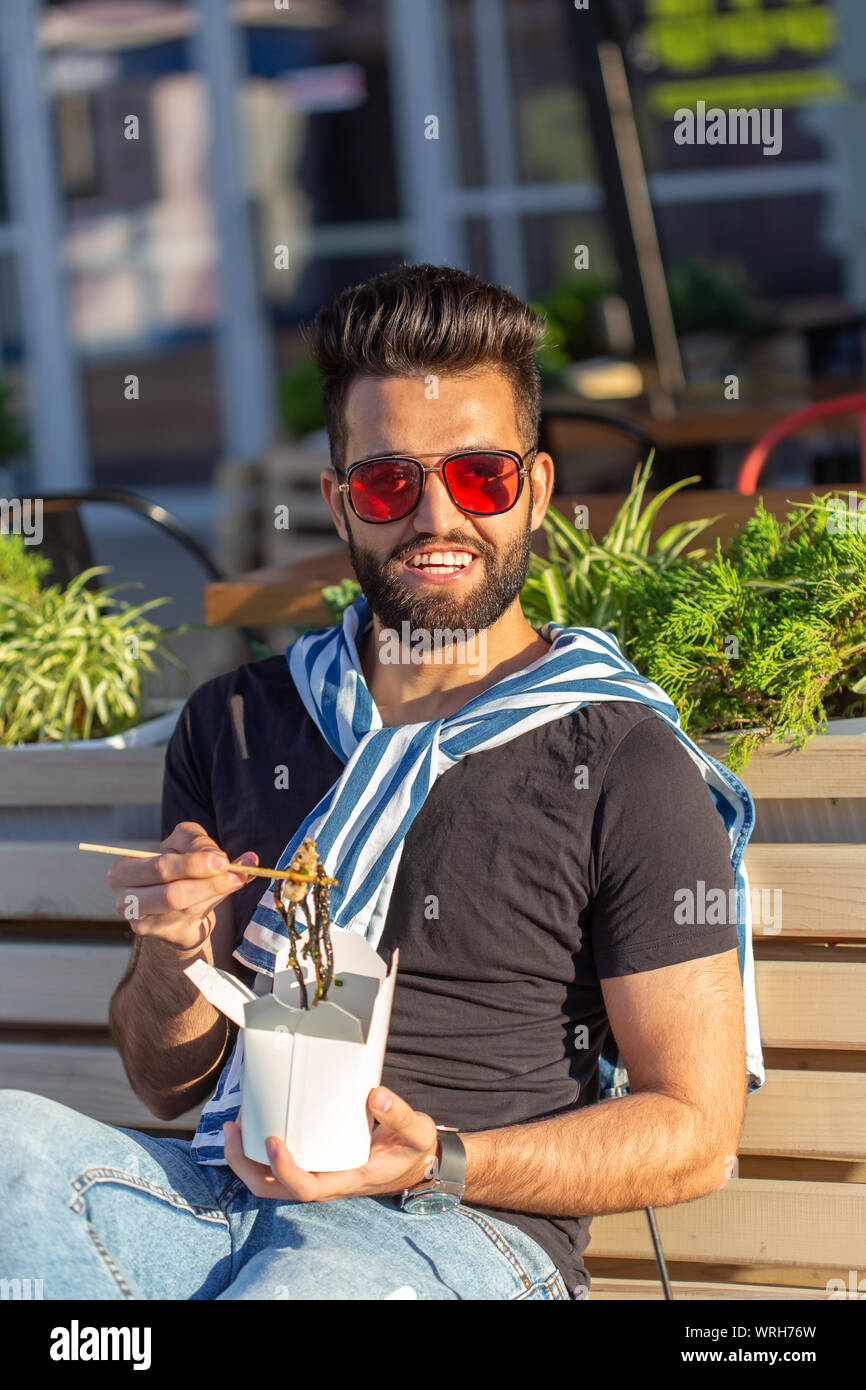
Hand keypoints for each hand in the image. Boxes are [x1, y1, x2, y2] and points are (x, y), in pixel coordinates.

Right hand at [106, 820, 258, 953]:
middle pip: (171, 894)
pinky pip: (192, 922)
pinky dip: (212, 905)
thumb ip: (204, 845)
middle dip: (207, 883)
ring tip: (236, 879)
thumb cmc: (177, 866)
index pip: (160, 868)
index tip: (222, 860)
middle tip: (234, 874)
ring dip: (214, 893)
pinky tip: (225, 893)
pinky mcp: (162, 937)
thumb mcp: (186, 844)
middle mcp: (126, 900)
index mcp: (124, 871)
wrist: (172, 899)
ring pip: (185, 910)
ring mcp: (142, 923)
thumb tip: (238, 858)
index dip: (192, 864)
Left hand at [222, 1087, 439, 1201]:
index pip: (307, 1188)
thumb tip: (376, 1095)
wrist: (417, 1164)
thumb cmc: (413, 1150)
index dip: (285, 1170)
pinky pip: (278, 1165)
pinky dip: (258, 1150)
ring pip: (269, 1181)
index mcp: (347, 1179)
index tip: (272, 1141)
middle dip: (244, 1166)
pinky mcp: (315, 1163)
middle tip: (232, 1129)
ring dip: (244, 1159)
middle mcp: (325, 1182)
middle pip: (273, 1189)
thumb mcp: (415, 1132)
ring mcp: (317, 1174)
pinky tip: (254, 1122)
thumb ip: (399, 1115)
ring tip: (234, 1124)